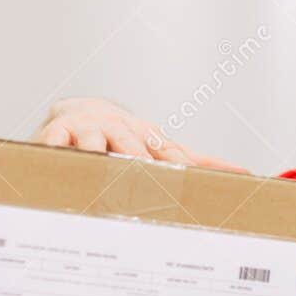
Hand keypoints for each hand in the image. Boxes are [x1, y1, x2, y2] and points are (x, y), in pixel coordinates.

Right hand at [32, 97, 247, 172]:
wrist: (81, 110)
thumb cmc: (125, 135)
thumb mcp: (160, 146)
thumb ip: (196, 162)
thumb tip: (242, 173)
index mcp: (146, 136)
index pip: (166, 154)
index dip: (177, 168)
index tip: (186, 183)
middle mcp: (119, 129)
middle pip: (130, 148)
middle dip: (137, 166)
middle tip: (144, 185)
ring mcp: (88, 128)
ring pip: (94, 143)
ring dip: (98, 157)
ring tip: (102, 176)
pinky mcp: (57, 131)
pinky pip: (54, 141)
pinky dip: (55, 149)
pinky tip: (59, 159)